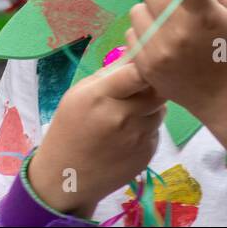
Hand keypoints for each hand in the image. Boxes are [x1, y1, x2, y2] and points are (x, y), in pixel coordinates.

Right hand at [28, 59, 164, 216]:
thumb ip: (110, 73)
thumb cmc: (69, 128)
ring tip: (130, 114)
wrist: (65, 177)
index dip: (146, 65)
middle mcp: (122, 117)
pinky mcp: (147, 154)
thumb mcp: (79, 93)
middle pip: (157, 90)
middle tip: (140, 87)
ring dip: (152, 107)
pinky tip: (128, 135)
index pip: (138, 71)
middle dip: (153, 84)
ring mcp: (137, 138)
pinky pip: (157, 131)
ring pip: (161, 110)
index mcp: (101, 96)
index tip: (144, 62)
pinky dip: (148, 128)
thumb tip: (137, 50)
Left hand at [127, 0, 226, 121]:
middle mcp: (178, 31)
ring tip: (167, 25)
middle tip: (172, 1)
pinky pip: (131, 33)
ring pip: (136, 10)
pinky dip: (144, 33)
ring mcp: (159, 50)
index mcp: (204, 15)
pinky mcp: (145, 65)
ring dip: (150, 12)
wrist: (226, 96)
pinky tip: (161, 43)